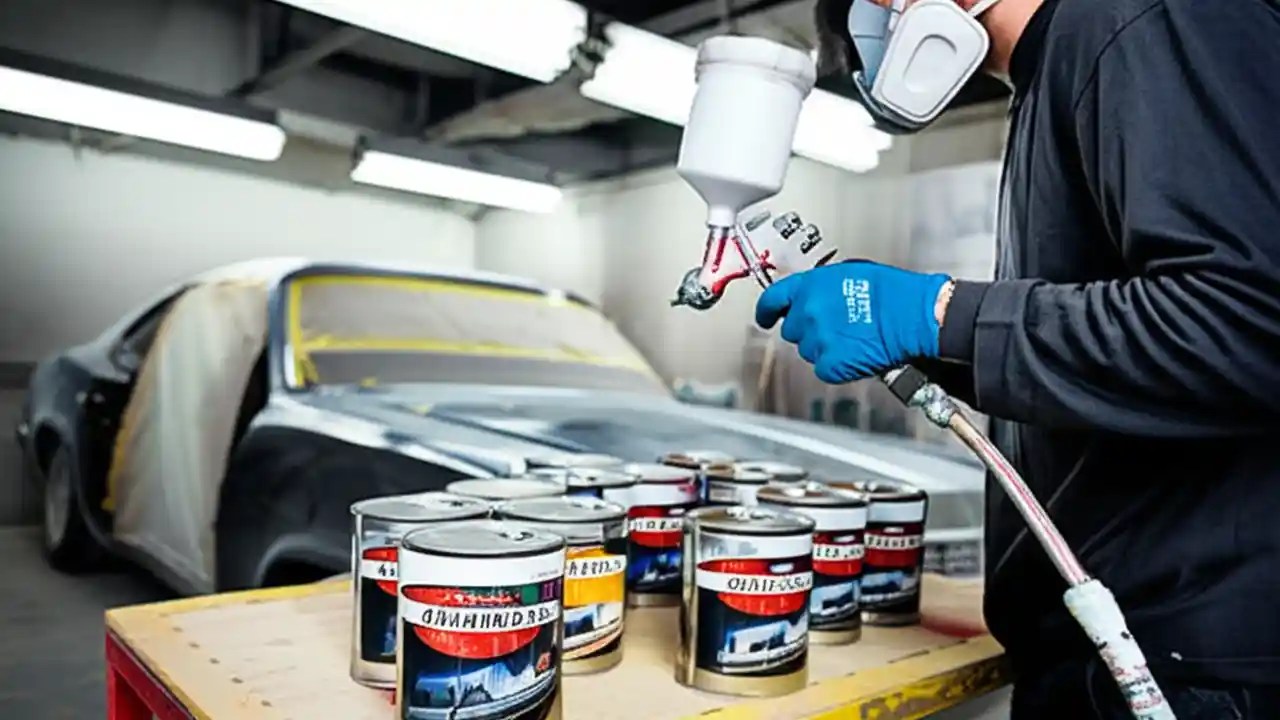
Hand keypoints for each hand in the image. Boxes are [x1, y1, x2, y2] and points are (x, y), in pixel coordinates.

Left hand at [755, 261, 951, 383]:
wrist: (911, 314)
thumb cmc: (891, 292)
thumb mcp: (847, 274)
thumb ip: (821, 287)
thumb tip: (814, 296)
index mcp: (810, 286)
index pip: (772, 299)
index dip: (766, 311)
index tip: (765, 317)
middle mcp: (807, 313)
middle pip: (791, 330)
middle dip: (807, 330)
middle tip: (833, 328)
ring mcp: (817, 340)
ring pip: (807, 351)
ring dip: (824, 347)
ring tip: (852, 339)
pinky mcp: (830, 364)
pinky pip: (824, 368)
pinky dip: (837, 366)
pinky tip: (855, 353)